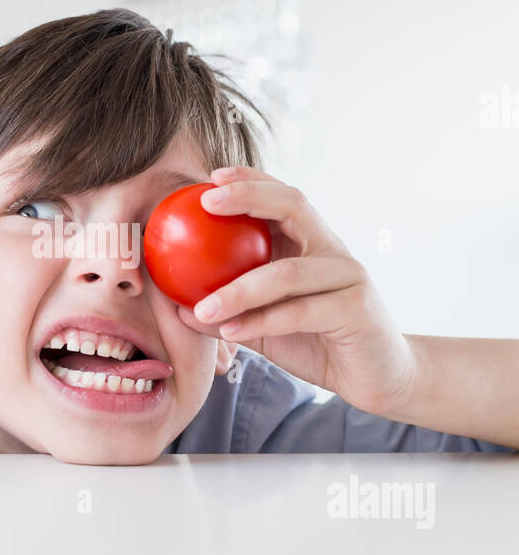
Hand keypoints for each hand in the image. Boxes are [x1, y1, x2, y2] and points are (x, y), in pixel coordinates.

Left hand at [178, 166, 417, 416]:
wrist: (376, 377)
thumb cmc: (318, 343)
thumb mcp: (266, 324)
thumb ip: (230, 310)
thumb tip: (178, 305)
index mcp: (311, 243)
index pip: (281, 197)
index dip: (249, 180)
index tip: (209, 177)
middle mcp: (332, 250)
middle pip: (294, 206)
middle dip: (248, 196)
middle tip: (206, 204)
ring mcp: (349, 276)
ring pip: (287, 272)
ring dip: (238, 290)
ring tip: (202, 307)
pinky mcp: (357, 310)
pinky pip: (300, 312)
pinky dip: (261, 321)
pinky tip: (230, 332)